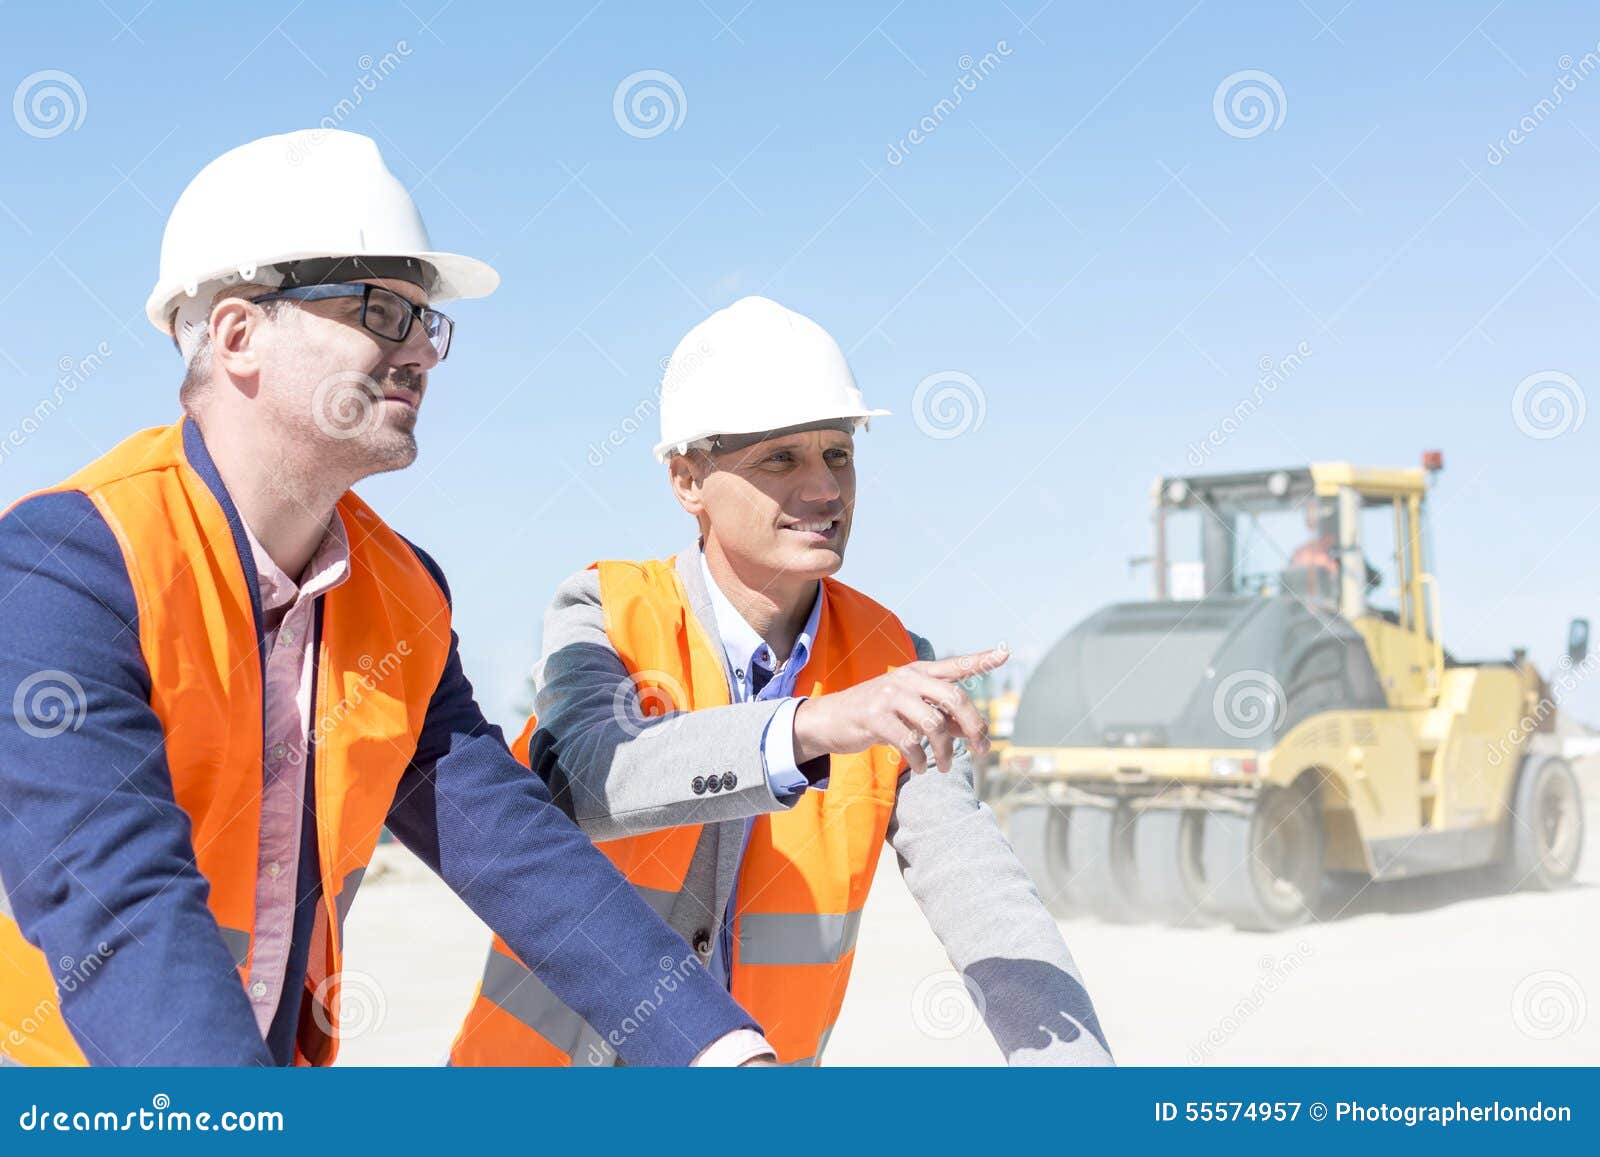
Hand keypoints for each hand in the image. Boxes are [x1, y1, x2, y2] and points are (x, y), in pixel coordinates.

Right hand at [791, 646, 1008, 772]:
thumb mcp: (910, 710)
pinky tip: (921, 768)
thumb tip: (973, 731)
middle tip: (982, 749)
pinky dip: (921, 760)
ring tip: (943, 767)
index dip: (980, 660)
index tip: (1005, 652)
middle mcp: (906, 678)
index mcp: (918, 672)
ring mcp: (889, 695)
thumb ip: (941, 716)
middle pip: (954, 698)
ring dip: (945, 752)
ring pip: (934, 724)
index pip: (955, 665)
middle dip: (974, 726)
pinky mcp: (875, 717)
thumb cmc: (876, 714)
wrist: (829, 720)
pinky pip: (910, 742)